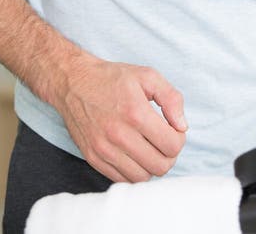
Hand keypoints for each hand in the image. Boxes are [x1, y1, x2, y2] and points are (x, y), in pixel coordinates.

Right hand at [55, 56, 186, 182]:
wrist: (74, 82)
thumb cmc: (113, 78)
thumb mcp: (147, 75)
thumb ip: (171, 98)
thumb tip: (182, 126)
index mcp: (135, 112)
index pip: (172, 145)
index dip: (178, 139)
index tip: (172, 129)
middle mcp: (119, 134)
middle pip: (160, 166)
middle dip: (168, 155)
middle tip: (163, 140)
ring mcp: (104, 149)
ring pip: (142, 178)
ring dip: (151, 165)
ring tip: (149, 147)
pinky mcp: (93, 158)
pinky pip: (122, 180)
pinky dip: (133, 171)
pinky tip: (133, 154)